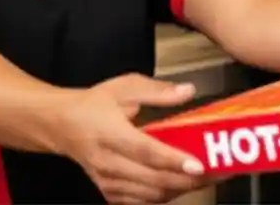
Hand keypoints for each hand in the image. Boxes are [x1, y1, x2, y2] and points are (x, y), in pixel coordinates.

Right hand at [53, 74, 212, 203]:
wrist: (59, 126)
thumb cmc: (93, 105)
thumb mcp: (124, 87)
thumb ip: (157, 91)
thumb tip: (188, 90)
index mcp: (111, 134)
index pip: (147, 152)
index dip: (174, 160)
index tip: (199, 164)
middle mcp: (109, 163)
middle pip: (154, 180)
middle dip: (190, 179)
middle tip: (219, 171)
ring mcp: (108, 182)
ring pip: (151, 195)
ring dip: (182, 189)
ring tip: (209, 178)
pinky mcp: (110, 192)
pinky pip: (142, 202)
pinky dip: (165, 196)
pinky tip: (183, 185)